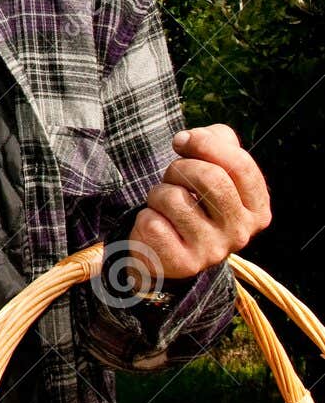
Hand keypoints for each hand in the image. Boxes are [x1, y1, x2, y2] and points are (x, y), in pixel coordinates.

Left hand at [123, 123, 270, 291]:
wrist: (165, 251)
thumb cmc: (191, 201)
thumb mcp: (212, 168)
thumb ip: (215, 142)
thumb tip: (188, 138)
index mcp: (256, 209)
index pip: (239, 165)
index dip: (206, 143)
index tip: (182, 140)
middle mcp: (241, 233)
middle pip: (210, 178)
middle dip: (179, 168)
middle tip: (171, 177)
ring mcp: (213, 251)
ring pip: (174, 199)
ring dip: (158, 193)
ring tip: (163, 205)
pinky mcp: (182, 264)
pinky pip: (153, 223)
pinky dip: (146, 217)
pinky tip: (156, 228)